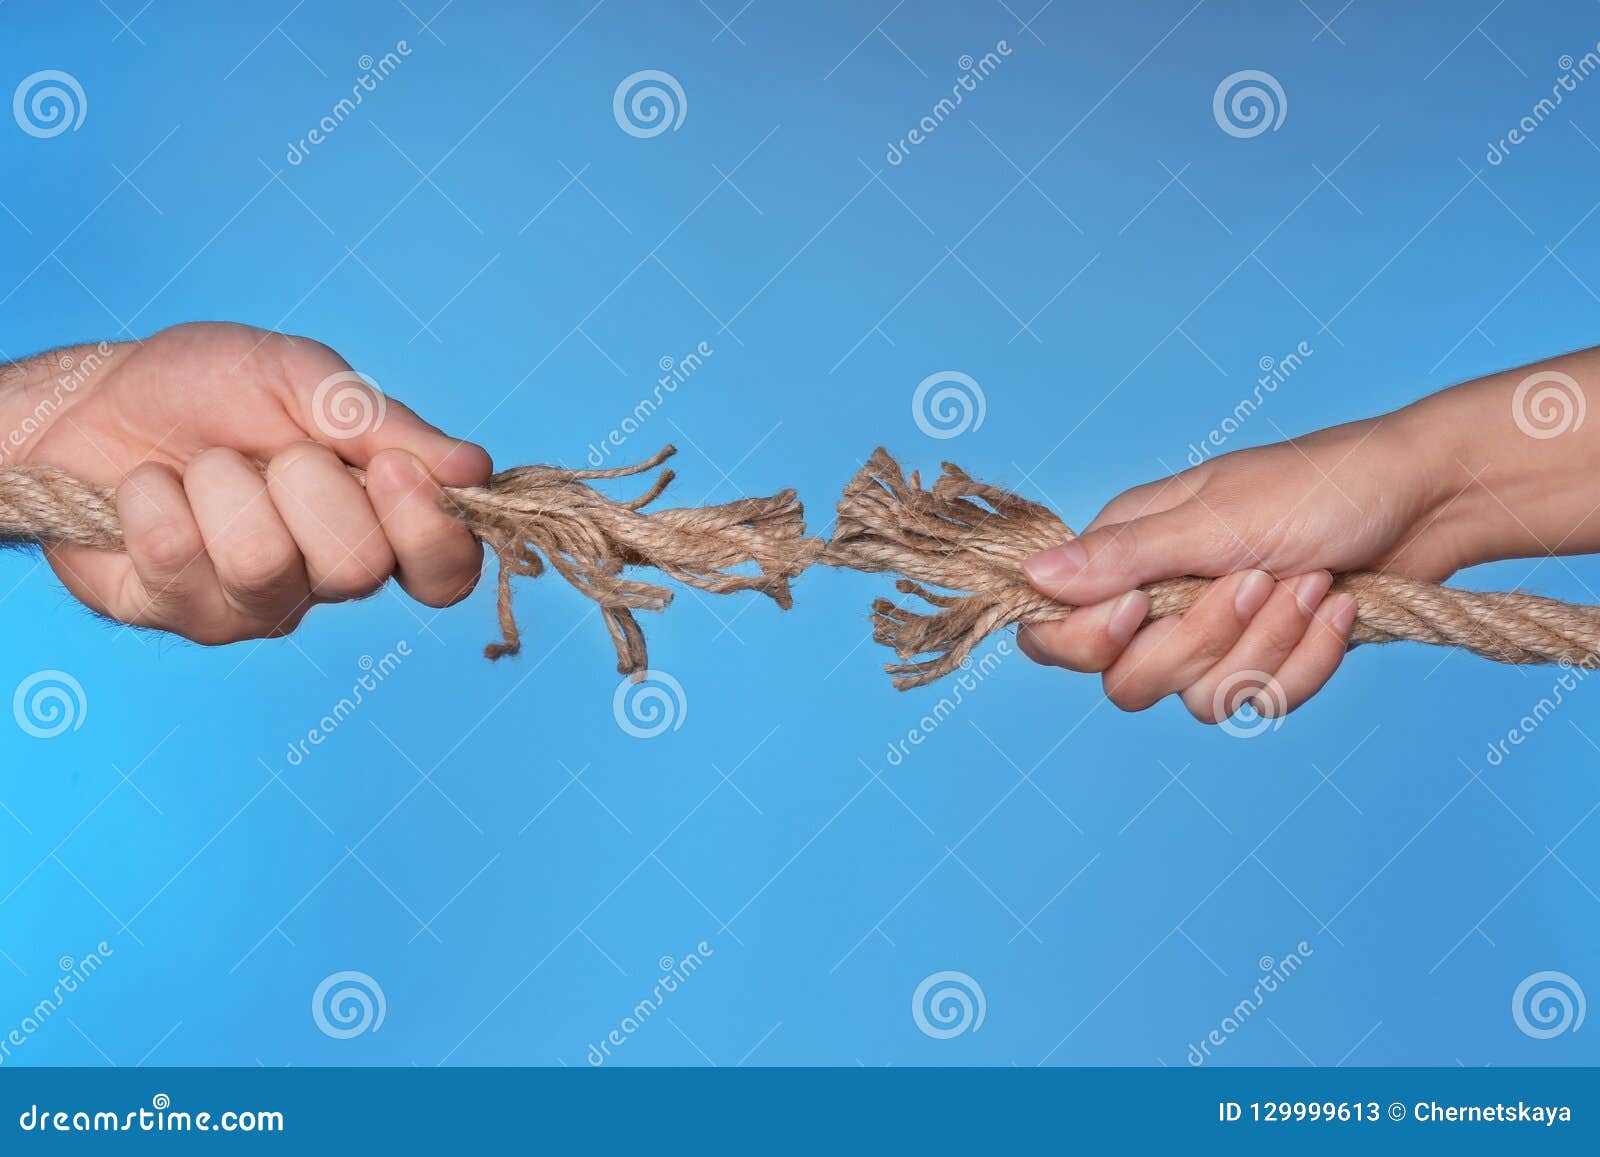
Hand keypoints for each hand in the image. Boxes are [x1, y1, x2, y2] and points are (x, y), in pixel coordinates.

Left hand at [5, 322, 491, 643]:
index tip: (390, 470)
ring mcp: (253, 605)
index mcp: (378, 521)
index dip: (428, 531)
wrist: (89, 400)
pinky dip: (153, 496)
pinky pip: (177, 557)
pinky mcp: (176, 615)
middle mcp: (325, 578)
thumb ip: (385, 425)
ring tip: (201, 465)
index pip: (445, 573)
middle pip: (358, 569)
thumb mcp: (301, 376)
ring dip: (222, 483)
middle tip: (273, 452)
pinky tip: (146, 488)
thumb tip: (475, 468)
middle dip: (306, 483)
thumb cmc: (208, 387)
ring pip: (263, 565)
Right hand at [1015, 412, 1471, 721]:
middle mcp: (1159, 599)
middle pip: (1127, 680)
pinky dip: (1309, 660)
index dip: (1087, 640)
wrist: (1426, 501)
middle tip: (1255, 580)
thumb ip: (1123, 556)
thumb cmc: (1321, 486)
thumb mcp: (1215, 517)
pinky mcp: (1266, 661)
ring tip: (1312, 584)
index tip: (1142, 607)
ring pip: (1199, 698)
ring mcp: (1214, 636)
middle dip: (1202, 641)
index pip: (1055, 631)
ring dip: (1268, 644)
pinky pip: (1262, 702)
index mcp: (1127, 552)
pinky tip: (1338, 608)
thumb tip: (1031, 576)